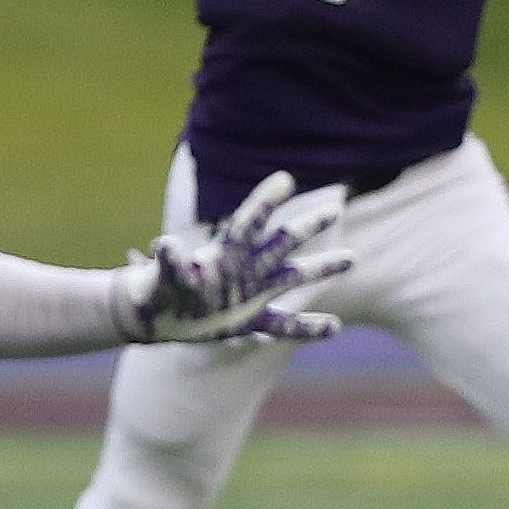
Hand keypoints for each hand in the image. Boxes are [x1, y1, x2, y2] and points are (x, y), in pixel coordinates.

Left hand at [125, 172, 350, 344]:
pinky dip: (308, 327)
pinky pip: (285, 325)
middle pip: (281, 243)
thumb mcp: (162, 279)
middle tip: (335, 208)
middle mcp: (244, 269)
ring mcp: (251, 294)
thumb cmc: (157, 291)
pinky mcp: (250, 321)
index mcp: (225, 253)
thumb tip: (165, 246)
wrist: (158, 315)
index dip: (265, 202)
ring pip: (293, 277)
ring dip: (321, 269)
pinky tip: (334, 328)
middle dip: (307, 228)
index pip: (249, 223)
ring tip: (351, 258)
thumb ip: (168, 264)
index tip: (285, 180)